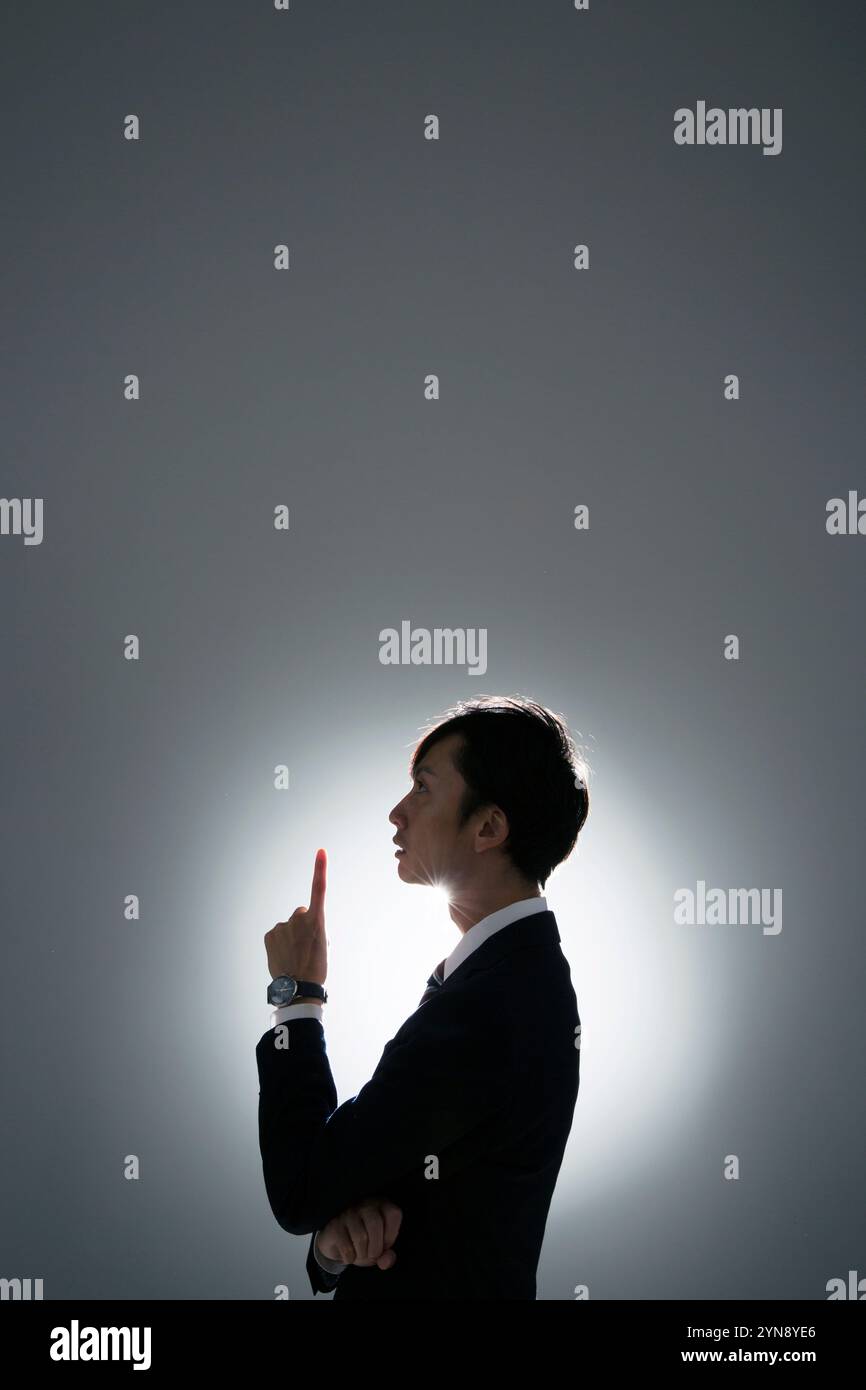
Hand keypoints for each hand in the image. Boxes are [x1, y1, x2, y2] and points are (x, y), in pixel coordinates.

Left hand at [264, 848, 327, 983]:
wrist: (299, 988)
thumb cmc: (315, 969)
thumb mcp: (322, 945)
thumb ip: (312, 929)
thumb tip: (300, 930)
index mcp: (316, 920)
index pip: (318, 889)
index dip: (320, 869)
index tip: (321, 851)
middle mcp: (298, 918)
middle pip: (300, 915)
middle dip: (302, 925)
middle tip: (306, 946)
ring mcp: (282, 926)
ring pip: (288, 927)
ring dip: (291, 937)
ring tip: (295, 956)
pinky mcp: (270, 934)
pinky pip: (276, 935)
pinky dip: (279, 943)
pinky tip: (284, 957)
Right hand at [317, 1198, 402, 1269]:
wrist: (337, 1242)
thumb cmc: (365, 1242)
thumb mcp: (380, 1248)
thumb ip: (388, 1256)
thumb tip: (385, 1262)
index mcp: (380, 1205)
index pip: (393, 1213)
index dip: (391, 1235)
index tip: (385, 1244)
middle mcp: (364, 1205)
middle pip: (375, 1224)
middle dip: (376, 1248)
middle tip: (372, 1254)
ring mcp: (347, 1214)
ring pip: (361, 1237)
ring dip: (362, 1254)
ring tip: (360, 1254)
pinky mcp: (334, 1226)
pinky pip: (346, 1248)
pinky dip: (350, 1258)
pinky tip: (349, 1255)